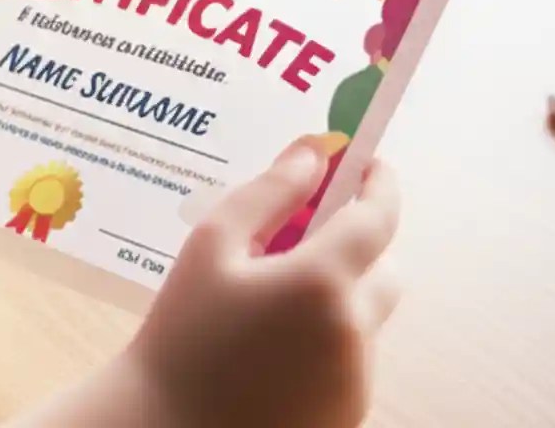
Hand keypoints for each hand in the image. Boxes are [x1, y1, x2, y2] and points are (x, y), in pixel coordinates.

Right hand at [131, 139, 401, 427]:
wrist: (168, 425)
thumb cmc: (181, 332)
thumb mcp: (211, 247)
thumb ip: (268, 193)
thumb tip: (314, 154)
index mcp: (321, 282)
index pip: (377, 218)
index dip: (379, 184)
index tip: (368, 164)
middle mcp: (353, 331)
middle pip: (385, 270)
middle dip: (358, 247)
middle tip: (303, 240)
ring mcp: (356, 378)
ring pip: (367, 316)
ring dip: (339, 296)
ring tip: (272, 303)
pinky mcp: (349, 412)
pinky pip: (353, 358)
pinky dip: (329, 340)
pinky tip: (274, 348)